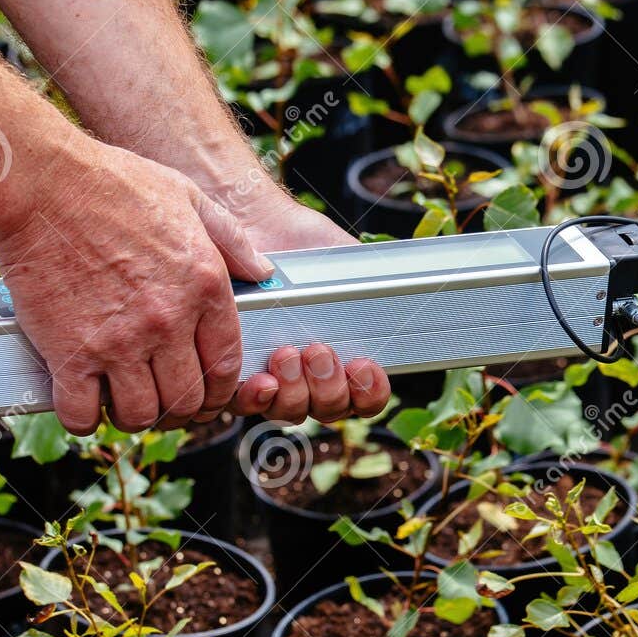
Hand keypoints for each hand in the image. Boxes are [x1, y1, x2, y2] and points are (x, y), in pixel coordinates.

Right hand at [0, 142, 269, 433]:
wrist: (41, 183)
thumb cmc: (112, 184)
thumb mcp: (190, 198)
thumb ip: (232, 240)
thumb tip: (263, 271)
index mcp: (205, 287)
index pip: (226, 366)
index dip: (217, 390)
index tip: (202, 391)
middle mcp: (168, 321)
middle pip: (186, 400)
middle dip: (177, 408)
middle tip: (159, 398)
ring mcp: (119, 341)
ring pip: (140, 415)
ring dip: (132, 415)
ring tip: (120, 398)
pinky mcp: (69, 352)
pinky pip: (82, 414)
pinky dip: (83, 417)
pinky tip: (82, 398)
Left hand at [227, 187, 392, 422]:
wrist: (259, 226)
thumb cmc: (308, 247)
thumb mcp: (353, 266)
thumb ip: (379, 287)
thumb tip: (404, 297)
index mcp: (344, 357)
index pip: (365, 396)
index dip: (370, 393)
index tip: (365, 366)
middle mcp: (310, 376)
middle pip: (329, 408)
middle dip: (329, 387)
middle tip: (318, 350)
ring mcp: (273, 377)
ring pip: (291, 410)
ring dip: (295, 391)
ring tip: (287, 353)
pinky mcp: (233, 372)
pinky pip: (245, 403)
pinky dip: (257, 398)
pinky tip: (262, 379)